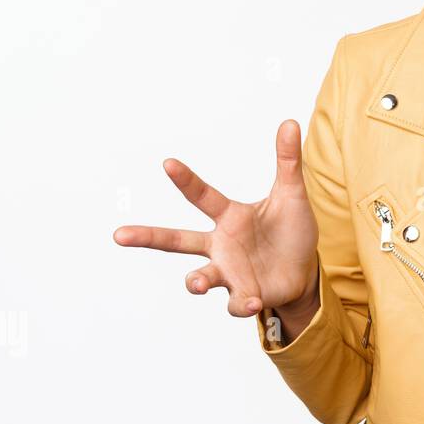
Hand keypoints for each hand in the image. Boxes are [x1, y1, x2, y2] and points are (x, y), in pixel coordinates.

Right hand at [113, 120, 319, 317]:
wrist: (304, 271)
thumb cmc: (291, 230)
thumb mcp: (292, 195)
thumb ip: (288, 162)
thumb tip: (290, 121)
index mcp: (230, 216)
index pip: (202, 195)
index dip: (186, 180)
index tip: (167, 163)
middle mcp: (221, 244)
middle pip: (177, 240)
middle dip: (147, 237)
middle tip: (119, 235)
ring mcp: (229, 271)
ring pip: (200, 277)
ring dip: (196, 281)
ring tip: (194, 283)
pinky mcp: (244, 294)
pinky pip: (235, 301)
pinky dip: (241, 303)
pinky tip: (253, 302)